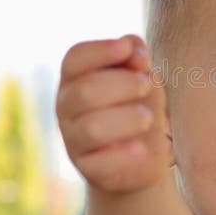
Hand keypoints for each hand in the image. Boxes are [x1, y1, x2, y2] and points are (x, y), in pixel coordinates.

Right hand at [56, 35, 172, 191]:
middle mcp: (67, 108)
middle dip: (123, 84)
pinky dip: (125, 154)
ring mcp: (74, 140)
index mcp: (75, 79)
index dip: (100, 50)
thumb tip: (130, 46)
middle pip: (85, 91)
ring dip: (127, 118)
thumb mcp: (141, 77)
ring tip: (148, 118)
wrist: (141, 158)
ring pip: (93, 127)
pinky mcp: (88, 168)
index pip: (74, 59)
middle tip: (147, 85)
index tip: (126, 48)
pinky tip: (142, 149)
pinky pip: (102, 162)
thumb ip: (135, 57)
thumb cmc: (136, 106)